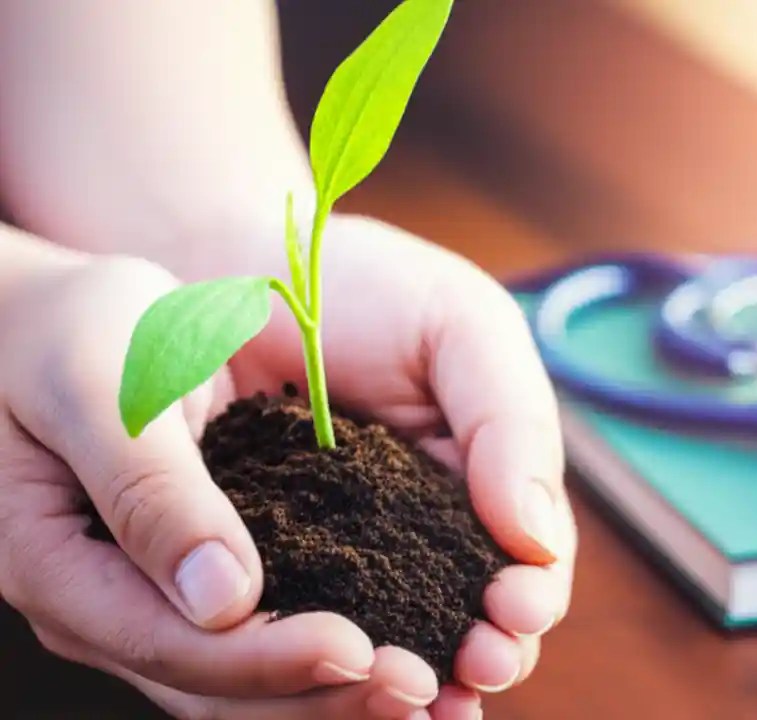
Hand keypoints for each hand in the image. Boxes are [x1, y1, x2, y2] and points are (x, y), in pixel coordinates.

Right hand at [0, 255, 482, 718]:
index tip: (364, 651)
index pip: (176, 648)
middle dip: (327, 695)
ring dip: (339, 692)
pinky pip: (267, 635)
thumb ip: (150, 486)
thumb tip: (223, 599)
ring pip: (249, 684)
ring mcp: (151, 599)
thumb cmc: (69, 327)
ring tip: (435, 686)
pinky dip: (333, 651)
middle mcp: (107, 605)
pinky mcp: (201, 577)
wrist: (51, 314)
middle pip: (221, 690)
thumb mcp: (98, 380)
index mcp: (63, 565)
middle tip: (427, 684)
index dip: (274, 661)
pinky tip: (408, 644)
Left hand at [229, 214, 577, 716]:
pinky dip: (333, 667)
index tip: (515, 609)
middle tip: (478, 666)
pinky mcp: (278, 562)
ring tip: (423, 702)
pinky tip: (340, 689)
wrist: (232, 265)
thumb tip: (536, 537)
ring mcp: (355, 552)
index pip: (531, 557)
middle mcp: (428, 526)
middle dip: (490, 652)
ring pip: (402, 637)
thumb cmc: (362, 284)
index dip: (534, 593)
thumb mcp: (463, 329)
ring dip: (424, 679)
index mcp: (487, 475)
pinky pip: (313, 625)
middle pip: (477, 615)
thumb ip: (512, 422)